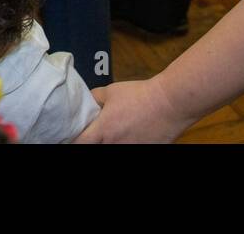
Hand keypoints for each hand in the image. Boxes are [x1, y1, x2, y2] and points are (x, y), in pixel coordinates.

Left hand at [76, 79, 191, 143]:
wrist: (169, 103)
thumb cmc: (140, 95)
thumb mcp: (111, 91)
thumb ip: (95, 98)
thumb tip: (86, 100)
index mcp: (103, 130)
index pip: (79, 143)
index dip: (74, 139)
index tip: (76, 134)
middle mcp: (114, 145)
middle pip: (95, 148)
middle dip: (94, 141)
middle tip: (96, 132)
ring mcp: (129, 150)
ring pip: (113, 149)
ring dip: (112, 142)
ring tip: (118, 131)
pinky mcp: (143, 152)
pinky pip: (130, 148)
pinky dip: (128, 142)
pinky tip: (132, 134)